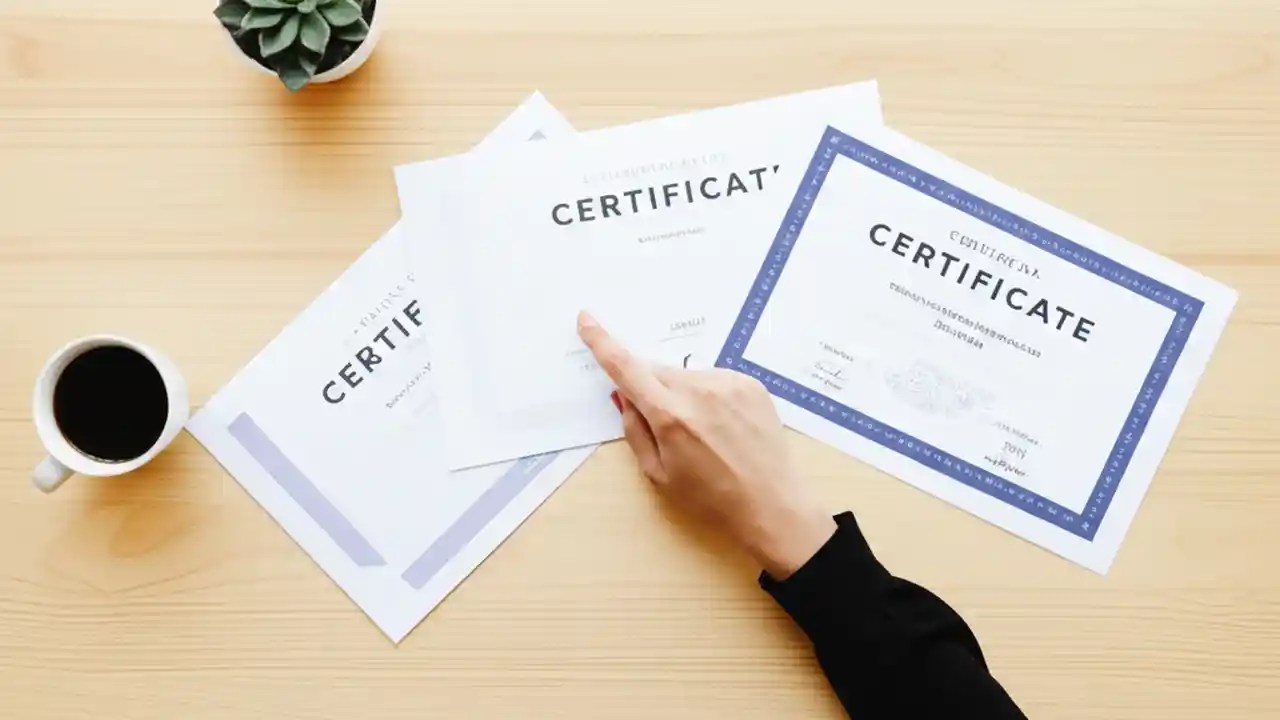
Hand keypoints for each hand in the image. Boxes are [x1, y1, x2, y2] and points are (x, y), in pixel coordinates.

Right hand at [577, 311, 835, 579]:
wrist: (771, 503)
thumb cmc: (711, 498)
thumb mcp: (658, 474)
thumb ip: (635, 430)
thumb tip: (624, 396)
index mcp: (670, 416)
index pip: (626, 369)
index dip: (602, 343)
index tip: (587, 320)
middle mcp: (698, 390)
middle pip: (656, 371)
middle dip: (651, 389)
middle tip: (666, 424)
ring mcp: (727, 383)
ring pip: (686, 376)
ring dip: (683, 394)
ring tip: (705, 433)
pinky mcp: (749, 383)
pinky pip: (714, 379)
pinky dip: (710, 396)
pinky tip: (724, 426)